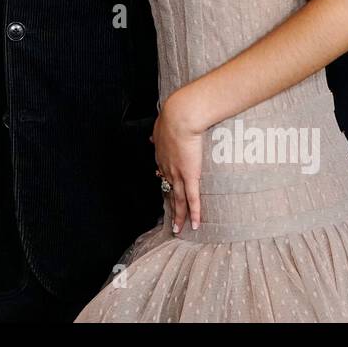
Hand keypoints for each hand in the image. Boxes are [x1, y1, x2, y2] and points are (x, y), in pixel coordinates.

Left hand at [151, 91, 205, 233]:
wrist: (180, 117)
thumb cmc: (172, 117)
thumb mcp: (160, 126)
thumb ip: (157, 135)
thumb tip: (151, 138)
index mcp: (161, 156)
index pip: (163, 173)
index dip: (165, 182)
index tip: (166, 187)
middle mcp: (166, 168)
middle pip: (168, 191)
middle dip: (170, 206)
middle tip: (171, 220)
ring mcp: (177, 174)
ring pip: (178, 200)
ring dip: (179, 216)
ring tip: (179, 229)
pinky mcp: (190, 176)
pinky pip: (192, 199)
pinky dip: (194, 213)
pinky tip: (196, 224)